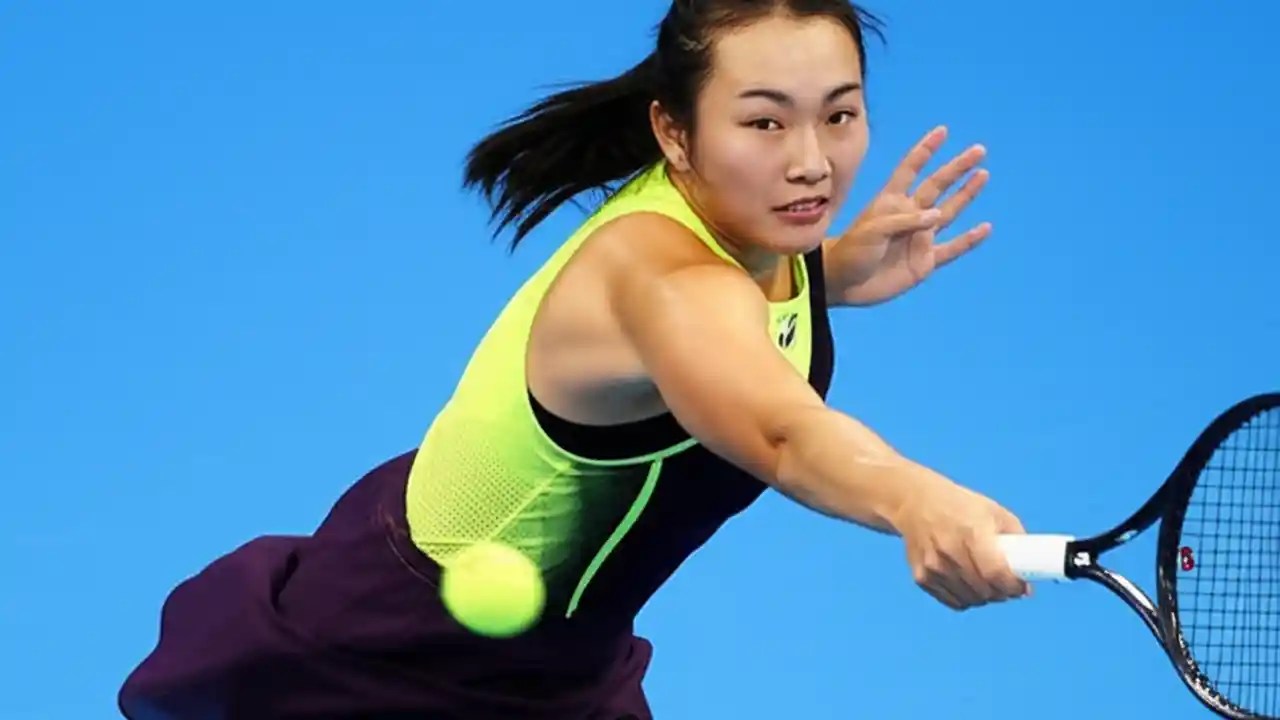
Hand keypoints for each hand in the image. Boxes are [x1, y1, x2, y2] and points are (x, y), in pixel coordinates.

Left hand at [830, 126, 990, 305]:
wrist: (844, 284)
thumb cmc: (851, 250)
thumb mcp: (872, 231)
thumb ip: (904, 221)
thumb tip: (936, 216)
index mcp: (892, 201)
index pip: (911, 169)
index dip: (925, 150)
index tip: (942, 131)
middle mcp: (910, 215)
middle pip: (938, 186)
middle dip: (957, 168)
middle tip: (979, 150)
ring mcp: (920, 238)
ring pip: (950, 212)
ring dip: (966, 194)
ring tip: (983, 175)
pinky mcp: (925, 261)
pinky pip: (953, 248)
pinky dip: (969, 240)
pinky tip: (986, 228)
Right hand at [892, 473, 1029, 610]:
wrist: (914, 502)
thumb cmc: (960, 506)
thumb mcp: (995, 513)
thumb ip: (1017, 542)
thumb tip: (1029, 579)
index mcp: (972, 532)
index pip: (996, 574)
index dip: (1013, 586)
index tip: (1020, 586)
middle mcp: (950, 551)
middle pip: (985, 591)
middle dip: (1001, 593)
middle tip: (1005, 584)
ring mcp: (933, 566)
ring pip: (970, 600)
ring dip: (984, 597)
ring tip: (986, 582)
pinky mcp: (921, 577)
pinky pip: (953, 601)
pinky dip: (964, 597)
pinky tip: (966, 583)